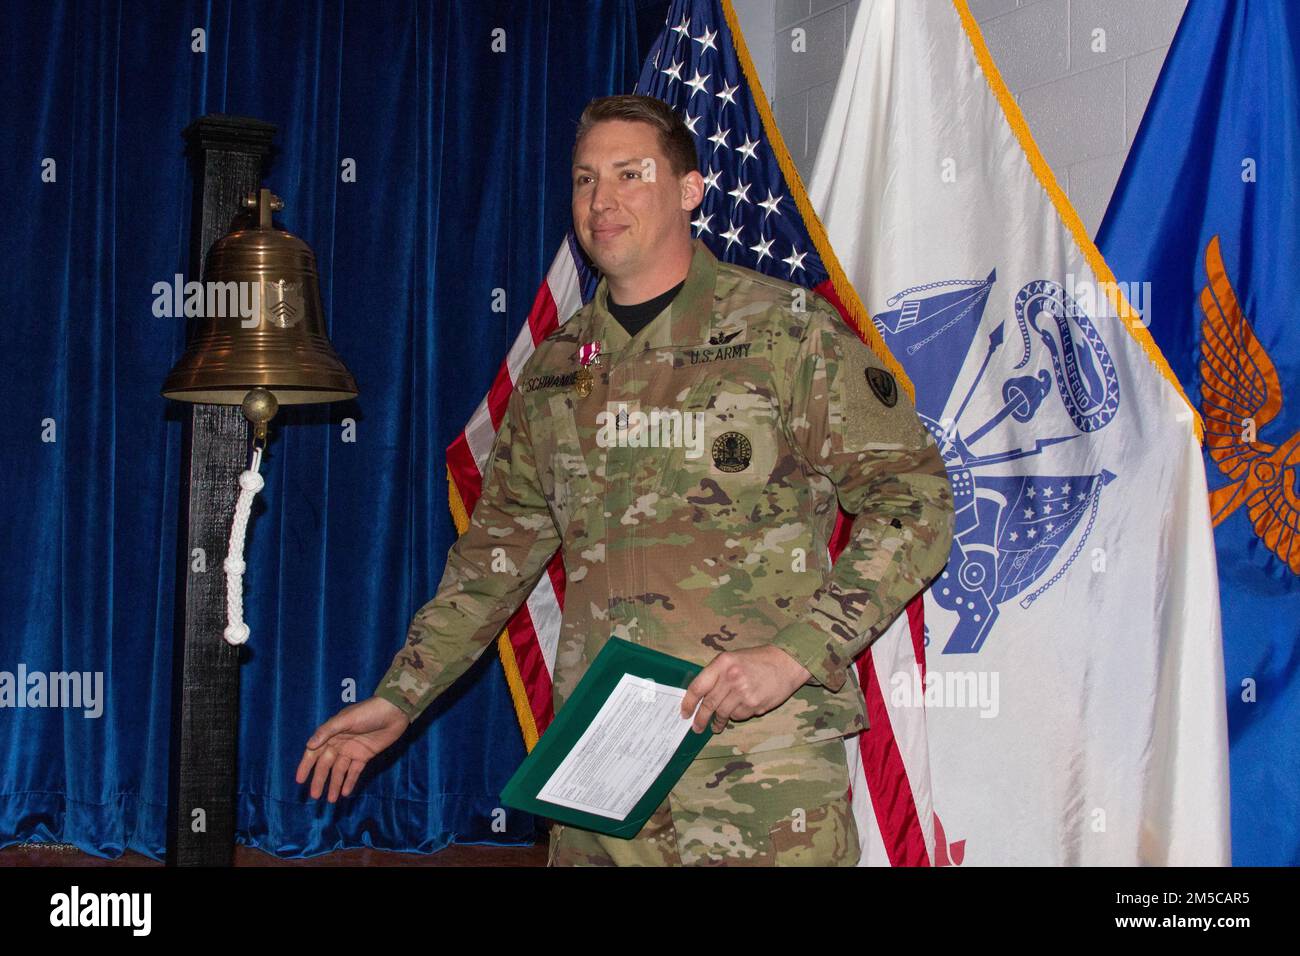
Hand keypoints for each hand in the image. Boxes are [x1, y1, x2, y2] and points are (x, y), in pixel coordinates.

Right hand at [296, 696, 410, 802]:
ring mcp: (352, 750)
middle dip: (320, 780)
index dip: (306, 766)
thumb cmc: (368, 711)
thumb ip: (327, 731)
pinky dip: (349, 782)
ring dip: (334, 784)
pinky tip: (345, 793)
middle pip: (326, 765)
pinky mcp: (365, 756)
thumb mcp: (346, 719)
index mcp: (331, 733)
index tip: (300, 780)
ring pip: (339, 771)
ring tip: (330, 800)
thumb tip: (309, 745)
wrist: (394, 712)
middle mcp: (339, 743)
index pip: (314, 752)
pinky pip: (354, 771)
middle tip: (314, 796)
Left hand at [680, 645, 811, 734]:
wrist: (787, 663)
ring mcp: (743, 692)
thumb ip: (716, 674)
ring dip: (717, 722)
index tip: (685, 712)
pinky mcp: (754, 704)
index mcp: (723, 662)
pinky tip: (738, 711)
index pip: (698, 686)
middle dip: (700, 718)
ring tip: (715, 726)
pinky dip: (735, 716)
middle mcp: (731, 677)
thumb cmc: (758, 660)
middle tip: (696, 727)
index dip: (689, 702)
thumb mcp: (733, 658)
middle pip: (709, 704)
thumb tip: (699, 696)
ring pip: (723, 713)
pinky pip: (738, 716)